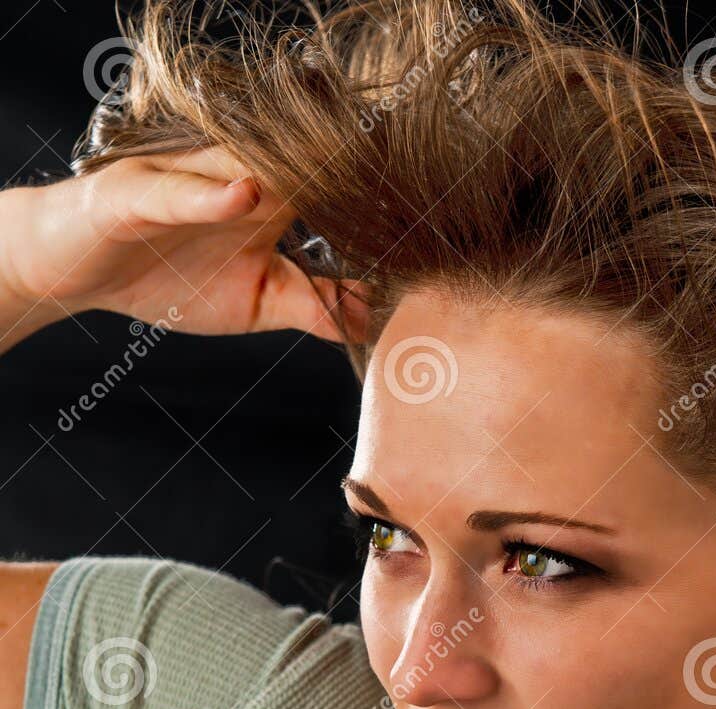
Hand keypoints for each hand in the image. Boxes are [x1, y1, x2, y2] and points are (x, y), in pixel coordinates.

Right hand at [0, 143, 369, 344]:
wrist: (80, 269)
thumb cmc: (168, 278)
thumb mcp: (255, 305)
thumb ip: (311, 308)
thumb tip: (368, 324)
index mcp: (271, 203)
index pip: (334, 192)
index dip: (375, 204)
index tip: (425, 226)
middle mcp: (238, 181)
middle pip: (302, 166)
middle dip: (349, 176)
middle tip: (402, 193)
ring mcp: (189, 183)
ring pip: (246, 165)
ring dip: (291, 172)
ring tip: (336, 174)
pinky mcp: (139, 192)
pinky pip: (181, 191)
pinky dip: (213, 195)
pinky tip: (246, 195)